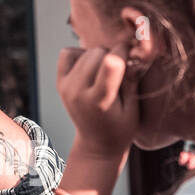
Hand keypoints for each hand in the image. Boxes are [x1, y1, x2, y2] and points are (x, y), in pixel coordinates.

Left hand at [57, 44, 138, 159]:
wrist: (97, 143)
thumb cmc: (121, 127)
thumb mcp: (133, 108)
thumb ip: (132, 80)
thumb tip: (133, 52)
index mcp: (98, 101)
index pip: (110, 63)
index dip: (125, 54)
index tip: (133, 58)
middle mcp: (77, 93)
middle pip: (99, 52)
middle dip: (113, 56)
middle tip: (120, 72)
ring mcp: (66, 87)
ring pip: (86, 51)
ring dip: (99, 56)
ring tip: (105, 74)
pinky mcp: (60, 82)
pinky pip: (68, 53)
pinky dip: (81, 55)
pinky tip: (91, 68)